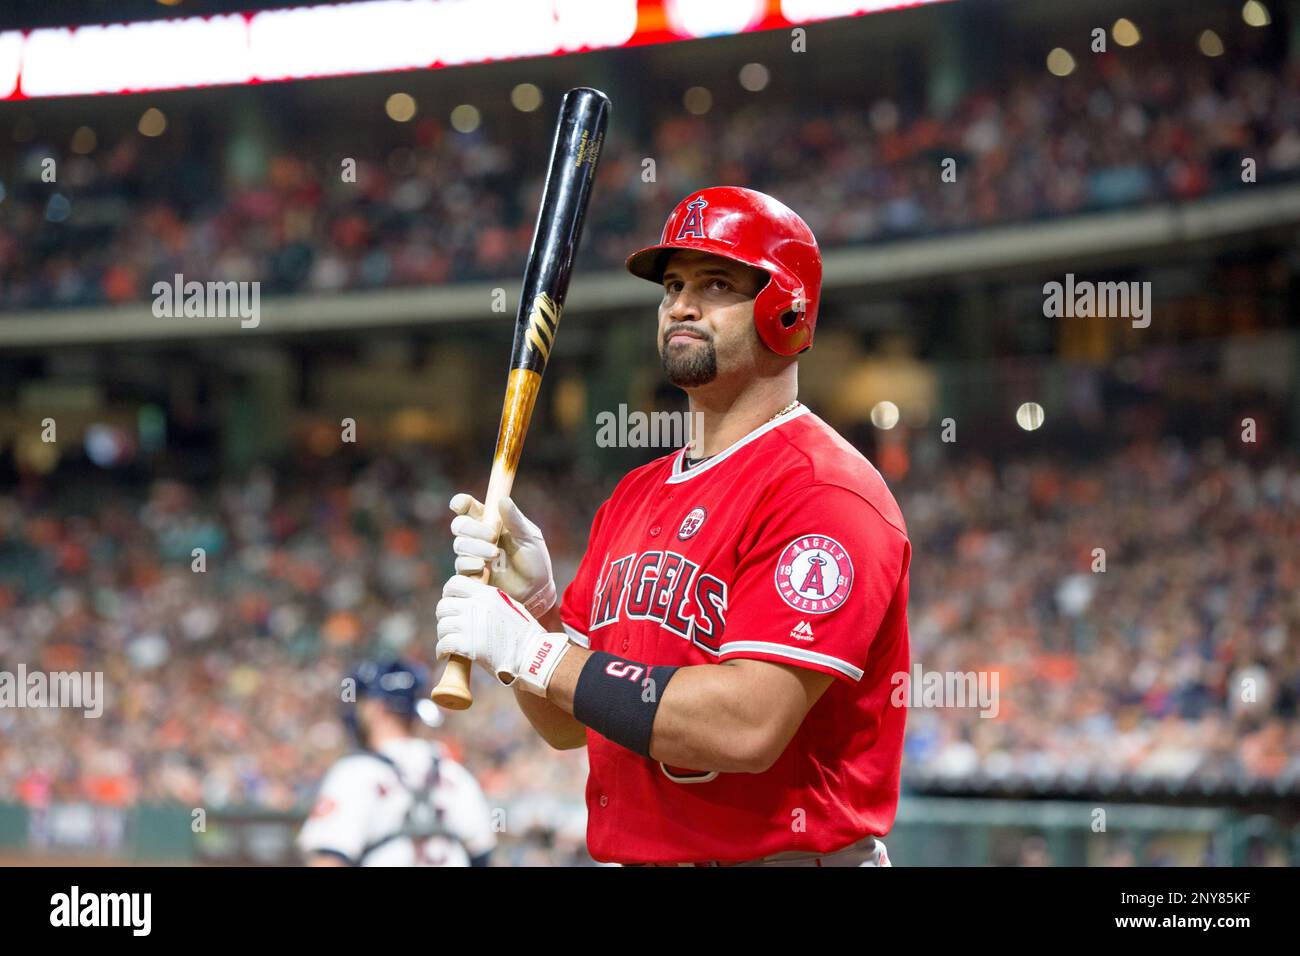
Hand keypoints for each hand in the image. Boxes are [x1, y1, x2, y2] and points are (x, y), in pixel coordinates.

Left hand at [435, 575, 569, 696]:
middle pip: (444, 606)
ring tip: (448, 642)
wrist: (533, 655)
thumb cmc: (525, 634)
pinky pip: (443, 644)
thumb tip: (474, 601)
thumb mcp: (509, 606)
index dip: (449, 594)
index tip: (451, 602)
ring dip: (443, 635)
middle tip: (450, 626)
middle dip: (445, 616)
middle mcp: (476, 605)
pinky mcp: (467, 645)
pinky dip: (441, 650)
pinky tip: (444, 655)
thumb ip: (490, 601)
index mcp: (487, 594)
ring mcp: (470, 625)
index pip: (454, 584)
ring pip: (442, 626)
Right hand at [449, 493, 555, 616]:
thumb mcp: (529, 538)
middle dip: (472, 529)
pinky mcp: (471, 574)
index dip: (461, 503)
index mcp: (492, 522)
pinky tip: (484, 567)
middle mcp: (479, 537)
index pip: (469, 508)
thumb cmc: (535, 560)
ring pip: (459, 545)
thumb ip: (515, 520)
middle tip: (492, 536)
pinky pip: (461, 566)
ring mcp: (473, 555)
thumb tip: (503, 500)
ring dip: (476, 547)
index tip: (460, 505)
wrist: (536, 590)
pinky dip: (471, 564)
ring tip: (494, 554)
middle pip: (459, 525)